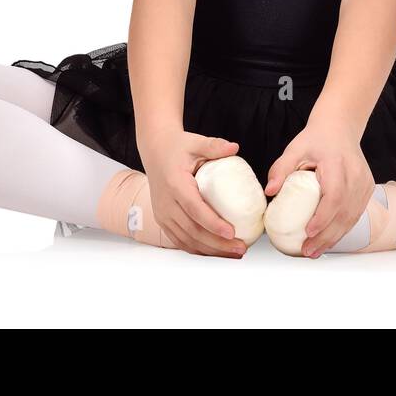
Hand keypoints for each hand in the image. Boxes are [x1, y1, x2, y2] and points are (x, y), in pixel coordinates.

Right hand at [136, 129, 247, 257]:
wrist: (155, 151)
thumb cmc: (177, 147)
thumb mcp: (195, 142)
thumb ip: (214, 146)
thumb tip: (235, 148)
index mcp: (175, 184)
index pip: (194, 209)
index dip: (213, 223)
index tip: (231, 232)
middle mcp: (166, 203)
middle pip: (192, 230)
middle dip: (217, 243)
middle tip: (241, 247)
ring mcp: (163, 214)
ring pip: (186, 240)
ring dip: (210, 250)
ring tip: (233, 252)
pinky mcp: (163, 220)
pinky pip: (180, 240)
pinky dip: (198, 249)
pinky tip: (215, 252)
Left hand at [264, 117, 373, 257]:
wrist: (341, 127)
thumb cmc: (316, 139)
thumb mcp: (294, 149)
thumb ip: (280, 168)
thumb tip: (269, 192)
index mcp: (337, 163)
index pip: (334, 195)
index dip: (323, 217)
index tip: (308, 231)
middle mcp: (355, 175)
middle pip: (344, 213)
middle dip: (326, 236)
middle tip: (308, 251)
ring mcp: (364, 183)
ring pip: (352, 217)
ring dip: (334, 237)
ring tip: (315, 251)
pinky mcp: (367, 189)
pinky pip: (356, 214)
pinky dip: (342, 229)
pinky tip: (328, 240)